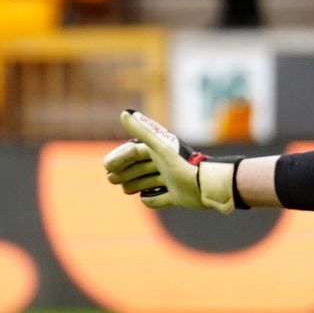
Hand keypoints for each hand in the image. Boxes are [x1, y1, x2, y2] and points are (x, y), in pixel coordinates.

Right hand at [103, 109, 238, 212]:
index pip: (135, 153)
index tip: (106, 166)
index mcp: (160, 152)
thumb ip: (142, 131)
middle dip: (125, 171)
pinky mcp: (179, 196)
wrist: (206, 186)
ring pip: (150, 182)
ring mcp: (173, 181)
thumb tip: (124, 113)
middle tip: (111, 178)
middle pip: (140, 167)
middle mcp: (166, 165)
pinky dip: (153, 199)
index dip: (120, 158)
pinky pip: (162, 198)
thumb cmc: (182, 166)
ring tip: (125, 189)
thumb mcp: (159, 148)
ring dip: (136, 184)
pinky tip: (144, 198)